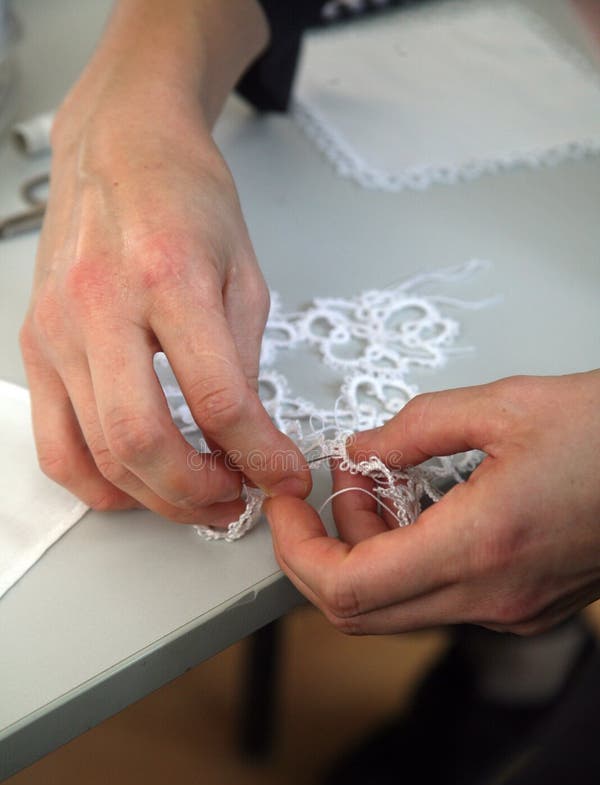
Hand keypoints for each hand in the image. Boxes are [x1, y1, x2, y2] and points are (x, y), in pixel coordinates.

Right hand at [20, 12, 309, 525]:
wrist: (118, 149)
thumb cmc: (185, 198)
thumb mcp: (243, 273)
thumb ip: (243, 362)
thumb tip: (247, 441)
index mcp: (170, 277)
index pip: (218, 398)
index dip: (260, 456)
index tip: (284, 476)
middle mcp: (100, 306)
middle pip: (142, 441)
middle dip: (199, 493)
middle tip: (235, 499)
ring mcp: (56, 332)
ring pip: (98, 455)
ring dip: (156, 496)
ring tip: (198, 497)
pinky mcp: (35, 348)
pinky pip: (55, 444)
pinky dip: (98, 482)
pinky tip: (138, 483)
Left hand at [265, 372, 599, 635]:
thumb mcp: (503, 405)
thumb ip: (414, 428)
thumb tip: (363, 451)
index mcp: (479, 545)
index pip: (346, 589)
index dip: (296, 552)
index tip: (284, 510)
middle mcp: (490, 595)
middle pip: (358, 612)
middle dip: (325, 549)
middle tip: (338, 487)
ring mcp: (507, 610)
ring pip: (395, 608)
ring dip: (368, 551)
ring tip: (385, 483)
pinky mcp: (520, 606)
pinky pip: (436, 600)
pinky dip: (407, 560)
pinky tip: (424, 507)